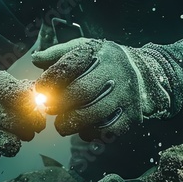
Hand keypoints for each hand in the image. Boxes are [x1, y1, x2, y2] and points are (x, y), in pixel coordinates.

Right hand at [0, 67, 45, 160]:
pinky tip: (5, 144)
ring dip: (11, 141)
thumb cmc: (2, 95)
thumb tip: (46, 102)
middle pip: (1, 115)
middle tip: (36, 128)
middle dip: (24, 126)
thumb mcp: (16, 84)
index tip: (37, 111)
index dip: (27, 104)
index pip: (10, 92)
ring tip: (22, 138)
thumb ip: (33, 92)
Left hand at [31, 38, 178, 139]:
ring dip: (72, 123)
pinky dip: (92, 133)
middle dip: (59, 104)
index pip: (70, 64)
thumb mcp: (85, 48)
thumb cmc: (105, 61)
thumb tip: (36, 59)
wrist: (146, 73)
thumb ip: (60, 53)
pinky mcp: (132, 115)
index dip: (51, 79)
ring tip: (62, 125)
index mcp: (100, 52)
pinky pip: (109, 129)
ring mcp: (125, 94)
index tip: (39, 89)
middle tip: (48, 109)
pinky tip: (84, 130)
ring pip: (94, 113)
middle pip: (82, 91)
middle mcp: (115, 72)